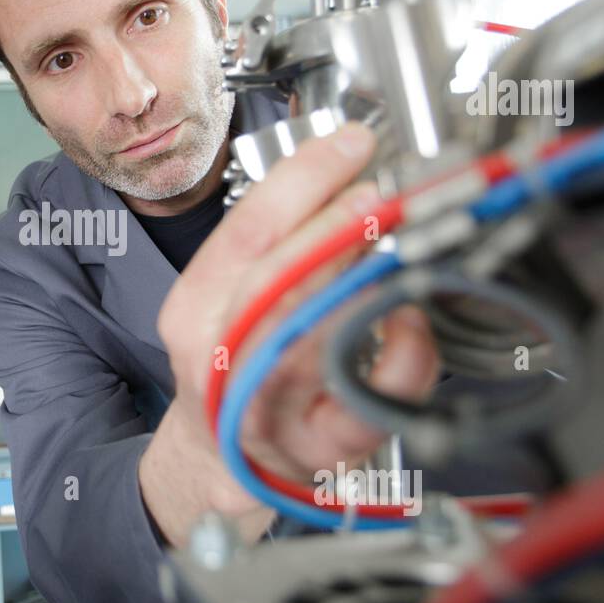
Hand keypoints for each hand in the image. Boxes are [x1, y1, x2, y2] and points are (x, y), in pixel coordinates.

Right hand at [146, 124, 439, 541]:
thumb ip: (272, 243)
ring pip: (321, 333)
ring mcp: (267, 408)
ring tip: (400, 239)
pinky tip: (410, 319)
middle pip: (280, 278)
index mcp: (193, 311)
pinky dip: (403, 351)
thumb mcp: (226, 297)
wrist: (219, 460)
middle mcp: (219, 360)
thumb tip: (343, 176)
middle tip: (384, 189)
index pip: (247, 230)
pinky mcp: (318, 448)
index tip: (352, 143)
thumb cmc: (234, 366)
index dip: (306, 178)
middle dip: (341, 222)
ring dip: (371, 275)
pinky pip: (370, 396)